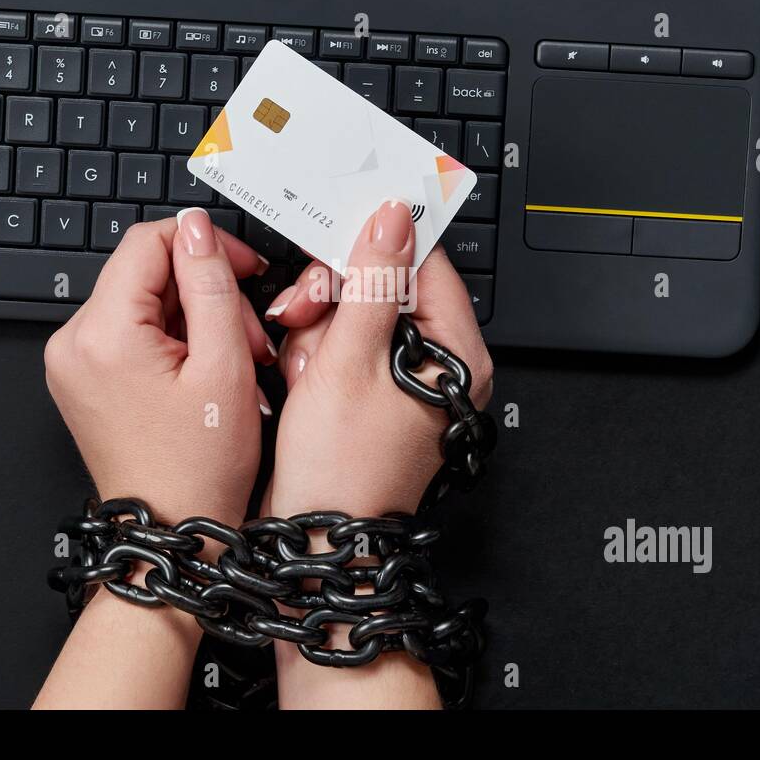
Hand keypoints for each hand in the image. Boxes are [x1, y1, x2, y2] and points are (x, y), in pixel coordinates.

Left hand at [44, 208, 275, 525]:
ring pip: (143, 301)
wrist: (171, 535)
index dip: (205, 245)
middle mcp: (72, 343)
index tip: (244, 270)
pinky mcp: (82, 379)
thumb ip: (212, 285)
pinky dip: (172, 341)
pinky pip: (131, 331)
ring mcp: (72, 363)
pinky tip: (203, 373)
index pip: (148, 242)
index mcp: (102, 334)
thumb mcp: (225, 366)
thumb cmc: (199, 469)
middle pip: (146, 272)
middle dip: (205, 292)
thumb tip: (197, 228)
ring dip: (194, 318)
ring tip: (231, 363)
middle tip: (249, 335)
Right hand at [263, 199, 492, 517]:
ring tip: (307, 370)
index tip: (332, 234)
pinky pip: (341, 347)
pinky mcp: (372, 394)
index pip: (423, 264)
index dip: (374, 244)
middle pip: (383, 285)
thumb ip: (371, 281)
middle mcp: (437, 365)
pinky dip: (315, 358)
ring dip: (318, 333)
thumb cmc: (342, 471)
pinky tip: (304, 383)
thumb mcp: (348, 360)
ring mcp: (402, 380)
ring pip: (353, 313)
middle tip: (305, 312)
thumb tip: (392, 219)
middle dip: (335, 298)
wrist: (316, 541)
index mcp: (454, 354)